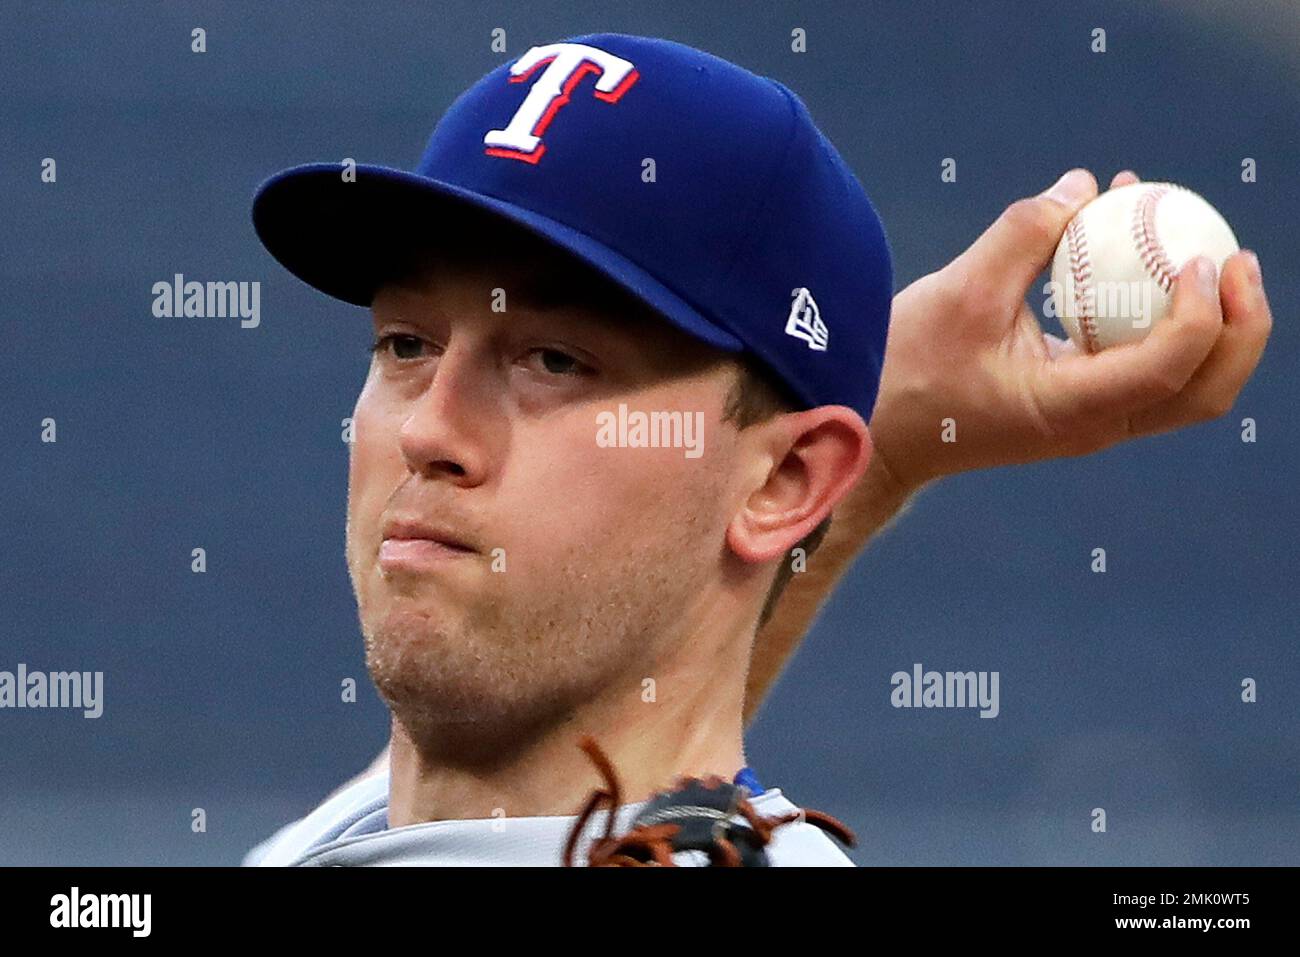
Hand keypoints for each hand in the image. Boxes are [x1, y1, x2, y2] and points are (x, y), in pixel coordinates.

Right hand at [866, 169, 1272, 492]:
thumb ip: (1026, 234)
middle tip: (1233, 256)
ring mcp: (1092, 420)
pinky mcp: (1080, 404)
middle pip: (1206, 390)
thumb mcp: (962, 292)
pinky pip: (1149, 367)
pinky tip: (1146, 266)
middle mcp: (1095, 425)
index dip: (1200, 311)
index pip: (1170, 367)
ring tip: (1208, 255)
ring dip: (1211, 323)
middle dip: (1239, 325)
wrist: (882, 431)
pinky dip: (1165, 322)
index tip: (1192, 253)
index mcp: (1072, 409)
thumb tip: (1084, 185)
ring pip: (1187, 384)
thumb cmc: (911, 370)